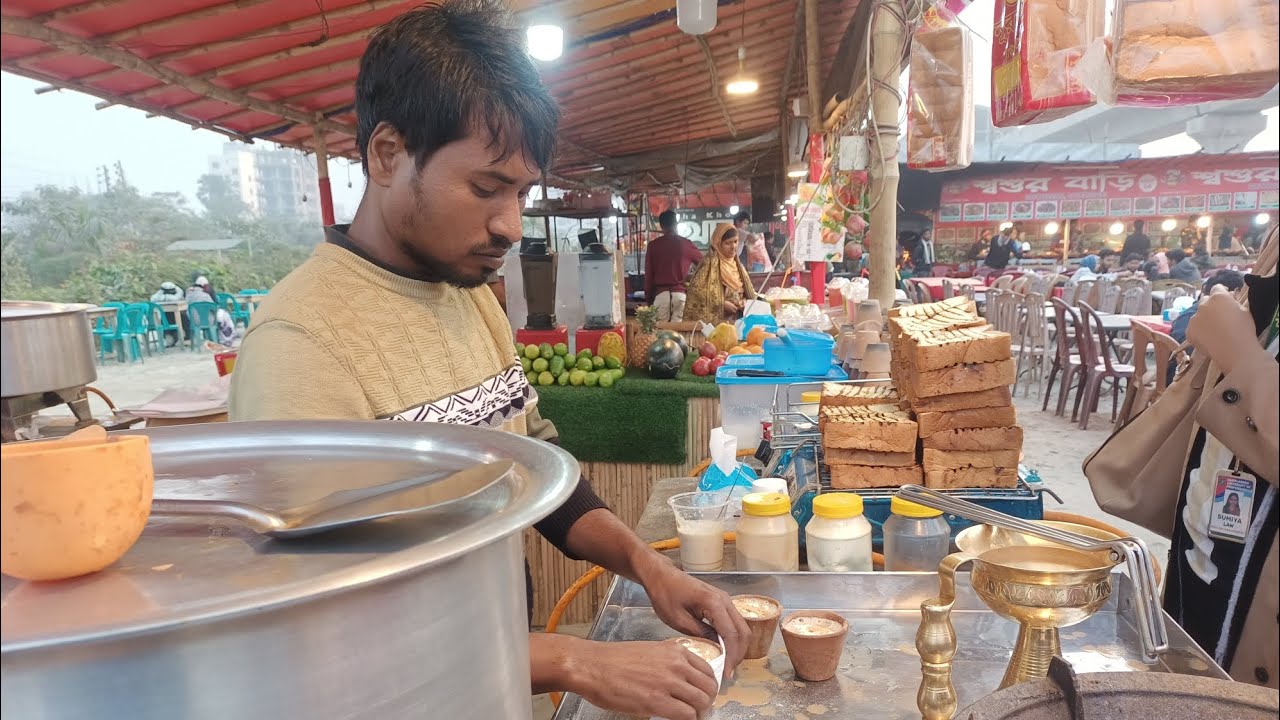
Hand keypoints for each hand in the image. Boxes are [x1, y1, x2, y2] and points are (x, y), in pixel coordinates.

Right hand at [566, 639, 718, 719]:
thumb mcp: (649, 652)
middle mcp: (676, 664)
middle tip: (698, 711)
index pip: (708, 671)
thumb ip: (669, 664)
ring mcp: (668, 682)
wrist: (591, 666)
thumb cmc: (613, 661)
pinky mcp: (657, 701)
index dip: (708, 687)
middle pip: (709, 688)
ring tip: (689, 718)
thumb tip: (681, 681)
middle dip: (707, 703)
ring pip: (702, 702)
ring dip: (699, 714)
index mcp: (675, 651)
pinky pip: (686, 715)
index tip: (703, 696)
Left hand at [638, 558, 749, 673]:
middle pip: (743, 631)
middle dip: (738, 653)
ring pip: (741, 626)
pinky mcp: (721, 602)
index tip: (726, 673)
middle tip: (728, 671)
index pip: (732, 634)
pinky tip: (724, 649)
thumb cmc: (665, 595)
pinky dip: (733, 637)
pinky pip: (734, 622)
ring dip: (737, 646)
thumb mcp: (679, 620)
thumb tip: (718, 649)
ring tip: (727, 663)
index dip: (732, 656)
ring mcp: (725, 599)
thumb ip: (701, 634)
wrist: (661, 576)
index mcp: (714, 603)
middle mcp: (725, 600)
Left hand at [1186, 288, 1254, 374]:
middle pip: (1205, 301)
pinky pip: (1193, 328)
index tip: (1226, 299)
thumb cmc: (1244, 329)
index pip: (1217, 288)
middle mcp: (1203, 305)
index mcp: (1218, 297)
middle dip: (1211, 306)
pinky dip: (1199, 331)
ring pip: (1198, 316)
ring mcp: (1194, 318)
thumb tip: (1228, 300)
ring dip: (1204, 319)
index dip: (1222, 292)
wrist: (1234, 349)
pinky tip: (1208, 339)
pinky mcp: (1188, 331)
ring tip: (1214, 331)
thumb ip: (1233, 303)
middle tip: (1220, 317)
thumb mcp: (1244, 310)